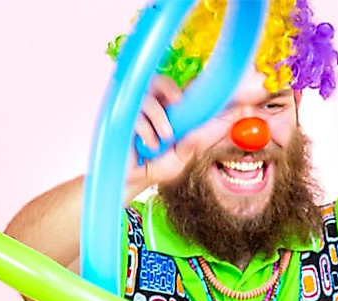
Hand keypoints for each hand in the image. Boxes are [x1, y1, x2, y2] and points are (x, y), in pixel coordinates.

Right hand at [127, 77, 196, 194]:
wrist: (131, 181)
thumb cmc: (154, 166)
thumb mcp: (180, 157)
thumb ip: (195, 143)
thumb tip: (217, 128)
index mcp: (163, 111)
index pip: (170, 90)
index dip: (181, 89)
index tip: (191, 97)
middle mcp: (147, 107)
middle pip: (155, 82)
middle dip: (168, 87)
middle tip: (177, 99)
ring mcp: (132, 111)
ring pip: (146, 99)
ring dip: (159, 116)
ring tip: (165, 136)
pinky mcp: (119, 119)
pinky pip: (134, 116)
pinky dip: (146, 131)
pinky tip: (150, 146)